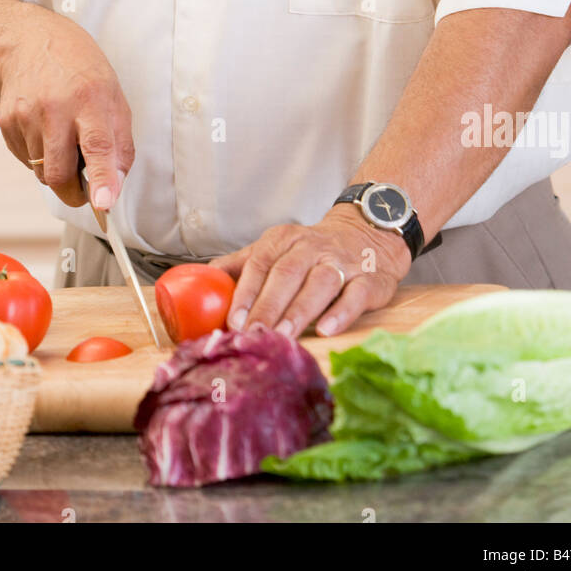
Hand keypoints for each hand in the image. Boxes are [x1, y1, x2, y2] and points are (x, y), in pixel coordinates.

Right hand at [0, 7, 134, 211]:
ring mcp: (26, 115)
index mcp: (90, 98)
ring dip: (56, 168)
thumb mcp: (114, 96)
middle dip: (73, 192)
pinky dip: (39, 155)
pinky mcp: (6, 121)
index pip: (98, 145)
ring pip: (41, 172)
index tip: (104, 203)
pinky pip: (25, 160)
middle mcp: (55, 107)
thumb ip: (120, 144)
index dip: (102, 178)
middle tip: (85, 185)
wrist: (30, 41)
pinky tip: (44, 128)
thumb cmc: (79, 70)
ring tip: (63, 137)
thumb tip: (115, 187)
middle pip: (60, 173)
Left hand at [210, 205, 410, 338]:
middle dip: (268, 305)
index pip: (260, 263)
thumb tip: (201, 279)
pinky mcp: (370, 280)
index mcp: (284, 240)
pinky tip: (326, 329)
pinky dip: (341, 312)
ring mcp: (342, 263)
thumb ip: (242, 264)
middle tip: (254, 334)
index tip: (233, 320)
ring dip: (300, 311)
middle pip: (287, 275)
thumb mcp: (276, 248)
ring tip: (284, 336)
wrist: (367, 234)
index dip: (246, 293)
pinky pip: (355, 295)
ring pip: (320, 284)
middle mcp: (312, 248)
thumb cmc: (312, 251)